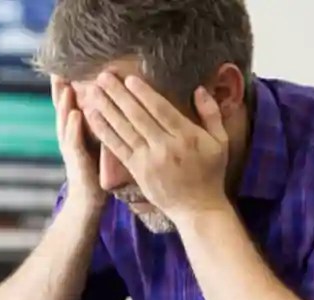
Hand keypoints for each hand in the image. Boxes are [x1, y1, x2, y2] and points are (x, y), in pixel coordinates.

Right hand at [51, 75, 104, 213]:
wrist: (88, 202)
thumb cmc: (95, 171)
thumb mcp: (97, 142)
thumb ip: (98, 123)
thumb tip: (108, 102)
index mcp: (74, 131)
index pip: (70, 104)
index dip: (67, 85)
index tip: (66, 64)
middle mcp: (69, 137)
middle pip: (62, 108)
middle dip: (59, 89)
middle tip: (57, 69)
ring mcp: (70, 149)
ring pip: (65, 122)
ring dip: (64, 104)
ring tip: (65, 87)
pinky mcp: (77, 161)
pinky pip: (75, 142)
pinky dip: (74, 127)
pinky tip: (75, 114)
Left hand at [86, 73, 231, 224]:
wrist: (197, 207)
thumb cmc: (210, 173)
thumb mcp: (220, 142)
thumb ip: (211, 114)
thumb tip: (199, 89)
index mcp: (186, 136)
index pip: (161, 109)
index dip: (143, 93)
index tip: (129, 79)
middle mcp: (165, 146)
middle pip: (138, 116)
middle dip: (118, 95)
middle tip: (103, 77)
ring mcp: (149, 159)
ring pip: (124, 129)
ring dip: (106, 109)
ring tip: (93, 92)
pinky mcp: (137, 171)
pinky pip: (117, 148)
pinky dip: (104, 132)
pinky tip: (94, 118)